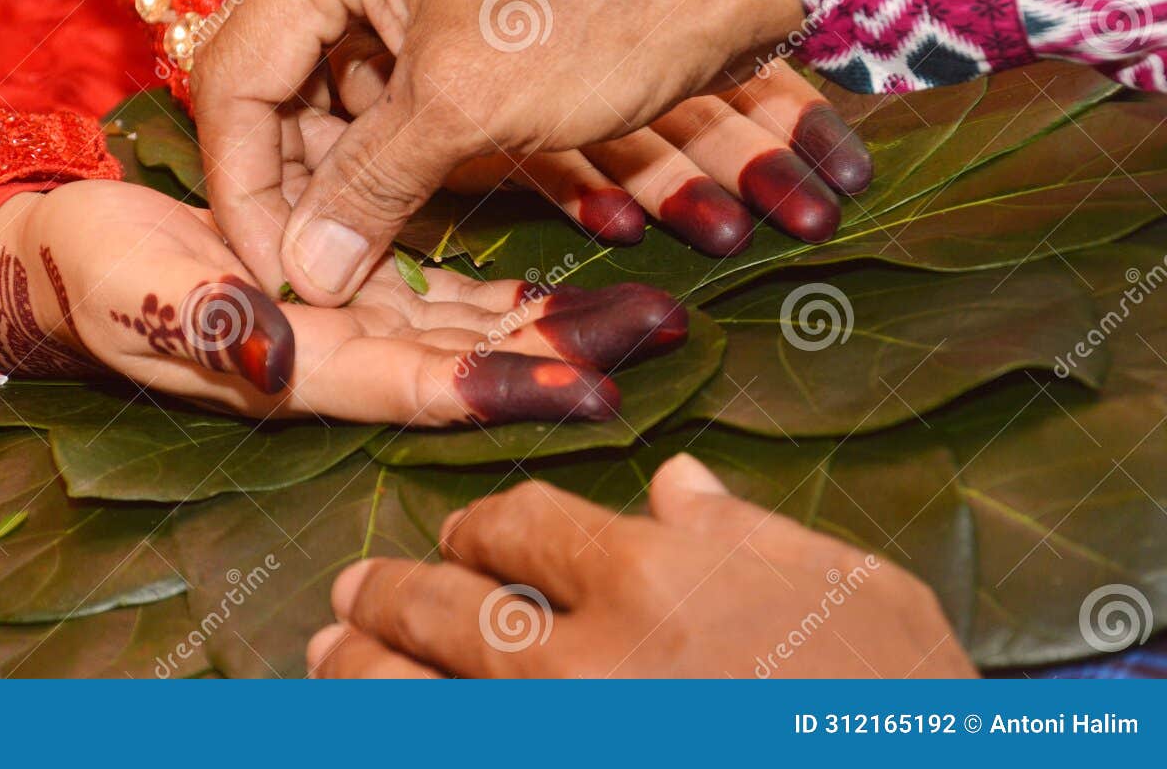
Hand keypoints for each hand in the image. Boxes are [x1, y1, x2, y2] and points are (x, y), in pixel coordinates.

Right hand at [0, 180, 685, 425]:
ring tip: (641, 302)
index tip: (584, 386)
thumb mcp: (134, 288)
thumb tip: (272, 357)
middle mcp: (336, 350)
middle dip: (554, 354)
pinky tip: (564, 260)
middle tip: (655, 337)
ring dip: (550, 318)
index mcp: (290, 360)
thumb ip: (205, 322)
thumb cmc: (91, 266)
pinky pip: (443, 284)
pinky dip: (503, 280)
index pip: (408, 380)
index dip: (492, 385)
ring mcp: (348, 317)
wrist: (71, 249)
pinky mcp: (348, 278)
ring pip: (468, 322)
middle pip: (462, 359)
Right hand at [192, 0, 809, 303]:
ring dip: (343, 171)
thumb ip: (369, 189)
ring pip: (329, 87)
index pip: (236, 69)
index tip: (268, 270)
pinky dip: (391, 146)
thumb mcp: (474, 109)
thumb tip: (300, 275)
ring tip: (366, 248)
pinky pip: (386, 80)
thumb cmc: (612, 12)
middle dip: (291, 179)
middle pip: (275, 77)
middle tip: (315, 267)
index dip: (241, 182)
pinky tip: (411, 205)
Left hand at [307, 456, 976, 677]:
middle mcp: (585, 662)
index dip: (481, 524)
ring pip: (418, 699)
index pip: (524, 525)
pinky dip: (402, 728)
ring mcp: (559, 736)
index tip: (464, 531)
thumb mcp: (850, 587)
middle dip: (391, 596)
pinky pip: (447, 746)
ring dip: (359, 674)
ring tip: (328, 656)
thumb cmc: (900, 698)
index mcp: (653, 578)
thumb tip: (675, 484)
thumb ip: (741, 531)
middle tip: (352, 591)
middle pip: (449, 611)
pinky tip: (368, 721)